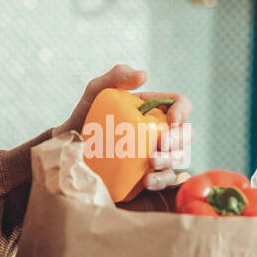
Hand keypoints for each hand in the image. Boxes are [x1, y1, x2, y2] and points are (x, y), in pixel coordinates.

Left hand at [52, 64, 194, 191]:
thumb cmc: (85, 115)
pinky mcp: (149, 174)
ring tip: (151, 162)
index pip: (181, 104)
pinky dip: (161, 180)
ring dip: (169, 160)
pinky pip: (166, 179)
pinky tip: (148, 180)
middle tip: (161, 144)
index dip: (182, 111)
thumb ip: (117, 76)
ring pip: (178, 157)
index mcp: (155, 108)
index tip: (171, 120)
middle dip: (179, 139)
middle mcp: (160, 130)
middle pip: (186, 133)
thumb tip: (144, 75)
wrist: (71, 147)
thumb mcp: (97, 91)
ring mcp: (157, 153)